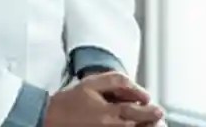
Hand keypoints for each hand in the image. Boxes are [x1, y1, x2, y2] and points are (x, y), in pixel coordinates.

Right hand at [44, 72, 163, 126]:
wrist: (47, 120)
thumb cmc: (68, 102)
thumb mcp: (92, 83)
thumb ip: (118, 82)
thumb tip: (138, 89)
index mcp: (108, 114)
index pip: (139, 113)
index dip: (151, 111)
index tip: (158, 109)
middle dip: (152, 123)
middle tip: (158, 119)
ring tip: (149, 124)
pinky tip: (132, 125)